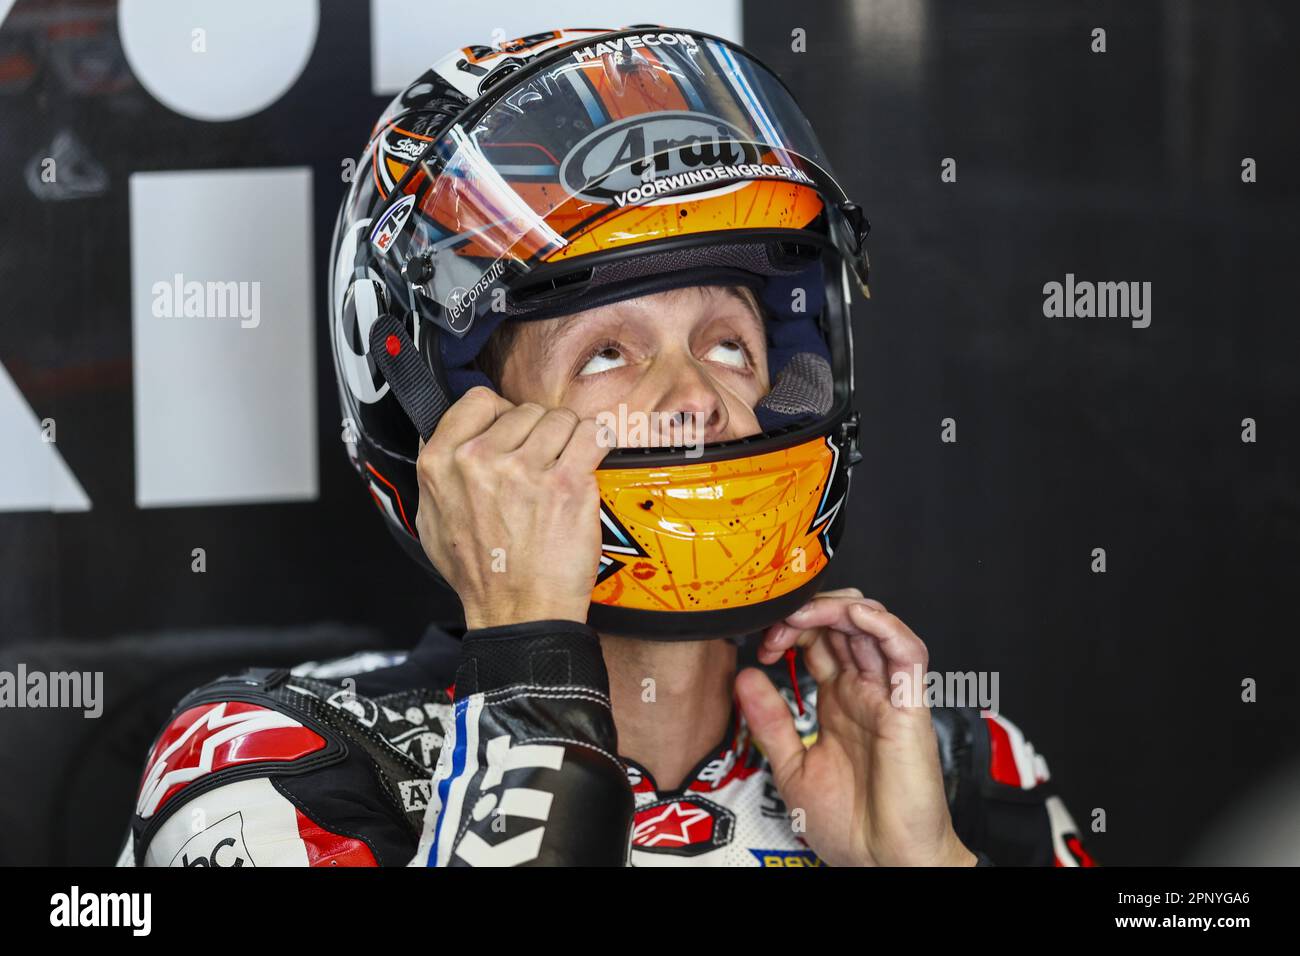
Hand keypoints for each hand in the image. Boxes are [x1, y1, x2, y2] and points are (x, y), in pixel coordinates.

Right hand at [413, 386, 611, 629]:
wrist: (519, 614)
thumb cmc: (480, 574)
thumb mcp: (431, 519)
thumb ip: (438, 471)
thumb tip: (448, 440)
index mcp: (441, 462)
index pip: (479, 400)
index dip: (501, 415)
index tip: (513, 435)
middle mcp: (480, 460)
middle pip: (525, 410)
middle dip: (538, 435)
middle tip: (540, 469)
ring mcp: (525, 469)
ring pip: (560, 419)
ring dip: (568, 441)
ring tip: (563, 474)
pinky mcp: (567, 483)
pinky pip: (593, 434)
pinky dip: (598, 445)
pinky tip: (590, 464)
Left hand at [734, 588, 976, 866]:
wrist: (882, 863)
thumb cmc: (850, 825)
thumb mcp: (792, 767)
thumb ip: (770, 721)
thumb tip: (744, 676)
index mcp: (839, 702)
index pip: (818, 640)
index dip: (789, 629)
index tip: (761, 644)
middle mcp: (864, 691)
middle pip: (844, 623)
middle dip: (808, 611)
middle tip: (777, 627)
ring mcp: (888, 695)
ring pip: (874, 624)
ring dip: (837, 608)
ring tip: (804, 615)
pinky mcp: (910, 706)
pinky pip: (908, 652)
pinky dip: (884, 625)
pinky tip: (855, 615)